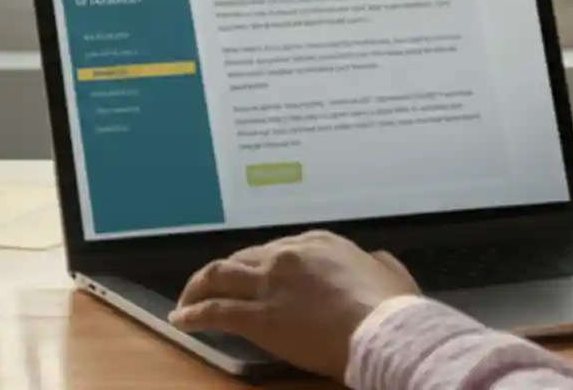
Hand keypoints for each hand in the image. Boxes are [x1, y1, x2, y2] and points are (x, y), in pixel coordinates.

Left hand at [168, 230, 419, 379]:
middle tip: (214, 288)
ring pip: (219, 276)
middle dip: (226, 273)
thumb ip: (374, 263)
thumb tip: (374, 262)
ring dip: (197, 287)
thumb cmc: (390, 306)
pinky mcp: (258, 316)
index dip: (260, 263)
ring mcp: (270, 283)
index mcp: (319, 243)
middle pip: (243, 259)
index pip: (276, 248)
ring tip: (186, 301)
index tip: (253, 275)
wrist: (379, 328)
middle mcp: (288, 255)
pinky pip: (215, 311)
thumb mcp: (389, 271)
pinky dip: (194, 314)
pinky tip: (182, 321)